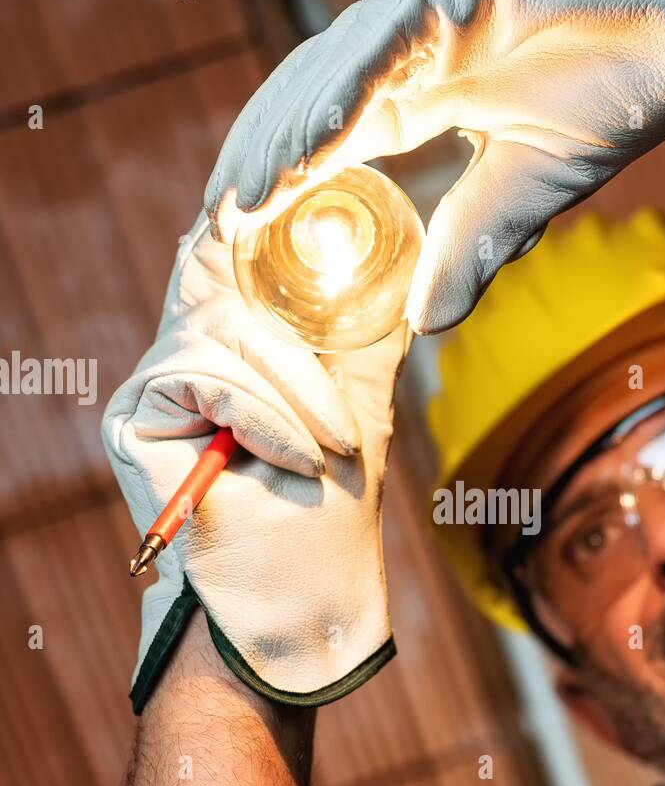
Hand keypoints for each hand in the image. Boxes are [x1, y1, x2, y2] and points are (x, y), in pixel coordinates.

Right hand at [103, 213, 408, 710]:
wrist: (296, 602)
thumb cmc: (328, 520)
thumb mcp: (358, 407)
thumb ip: (362, 337)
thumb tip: (405, 263)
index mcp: (236, 347)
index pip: (238, 254)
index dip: (267, 217)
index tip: (324, 183)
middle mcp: (188, 352)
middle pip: (227, 273)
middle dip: (299, 314)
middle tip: (345, 349)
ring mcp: (156, 382)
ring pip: (227, 330)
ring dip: (297, 389)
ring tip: (336, 448)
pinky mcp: (137, 414)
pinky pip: (206, 373)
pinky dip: (266, 416)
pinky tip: (301, 459)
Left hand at [205, 0, 664, 333]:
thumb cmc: (618, 92)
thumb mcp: (530, 192)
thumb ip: (471, 247)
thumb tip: (425, 327)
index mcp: (421, 97)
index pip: (329, 143)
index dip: (281, 189)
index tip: (243, 246)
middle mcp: (410, 54)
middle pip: (310, 107)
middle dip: (260, 166)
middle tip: (215, 229)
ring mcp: (428, 14)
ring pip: (329, 73)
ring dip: (281, 136)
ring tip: (238, 197)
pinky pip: (381, 41)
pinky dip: (338, 93)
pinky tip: (302, 145)